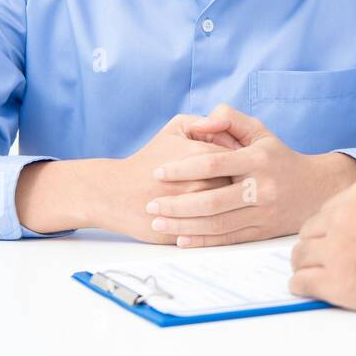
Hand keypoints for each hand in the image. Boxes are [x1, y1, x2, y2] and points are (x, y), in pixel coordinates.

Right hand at [92, 116, 235, 242]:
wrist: (115, 193)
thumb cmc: (148, 159)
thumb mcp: (176, 128)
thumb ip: (208, 124)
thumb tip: (233, 135)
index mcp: (202, 157)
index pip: (239, 159)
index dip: (241, 162)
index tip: (239, 164)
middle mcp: (201, 183)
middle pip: (239, 185)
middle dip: (241, 184)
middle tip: (239, 183)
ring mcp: (194, 210)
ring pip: (229, 209)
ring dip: (232, 206)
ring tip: (227, 200)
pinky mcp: (186, 231)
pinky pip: (213, 231)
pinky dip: (218, 225)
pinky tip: (214, 217)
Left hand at [146, 104, 355, 247]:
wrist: (316, 189)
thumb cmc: (279, 157)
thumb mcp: (260, 131)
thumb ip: (229, 119)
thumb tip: (201, 124)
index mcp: (258, 159)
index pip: (215, 164)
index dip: (184, 168)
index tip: (158, 171)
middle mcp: (262, 187)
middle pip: (213, 200)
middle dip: (177, 204)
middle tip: (151, 203)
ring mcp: (263, 213)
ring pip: (217, 223)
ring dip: (184, 224)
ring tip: (158, 221)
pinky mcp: (262, 231)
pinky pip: (228, 239)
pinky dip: (202, 240)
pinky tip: (180, 238)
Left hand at [289, 181, 355, 316]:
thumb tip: (353, 230)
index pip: (326, 211)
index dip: (330, 230)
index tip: (335, 241)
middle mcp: (343, 217)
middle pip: (308, 231)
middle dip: (317, 246)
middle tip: (329, 261)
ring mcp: (337, 249)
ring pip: (300, 256)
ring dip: (309, 267)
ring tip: (322, 276)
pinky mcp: (335, 282)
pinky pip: (300, 282)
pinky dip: (305, 287)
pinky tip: (317, 289)